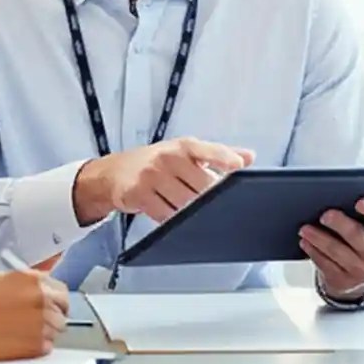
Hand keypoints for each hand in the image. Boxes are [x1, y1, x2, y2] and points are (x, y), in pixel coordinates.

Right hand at [0, 269, 68, 360]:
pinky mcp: (35, 345)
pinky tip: (14, 343)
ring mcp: (40, 322)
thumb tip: (40, 288)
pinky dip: (35, 348)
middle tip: (35, 323)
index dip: (56, 300)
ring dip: (43, 332)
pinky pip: (47, 347)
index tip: (52, 306)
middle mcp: (41, 298)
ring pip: (56, 330)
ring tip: (17, 334)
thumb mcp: (0, 280)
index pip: (61, 290)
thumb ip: (25, 284)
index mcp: (32, 279)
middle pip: (63, 310)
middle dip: (53, 316)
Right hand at [73, 137, 254, 224]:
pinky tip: (168, 211)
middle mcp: (167, 157)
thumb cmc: (157, 162)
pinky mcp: (137, 194)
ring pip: (184, 204)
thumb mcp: (186, 152)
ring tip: (183, 205)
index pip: (207, 150)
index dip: (224, 157)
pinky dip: (171, 218)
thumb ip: (218, 154)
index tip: (239, 166)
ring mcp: (151, 175)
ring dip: (188, 211)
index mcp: (183, 146)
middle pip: (200, 187)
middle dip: (206, 199)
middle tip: (207, 203)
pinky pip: (164, 215)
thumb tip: (249, 157)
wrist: (114, 172)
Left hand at [299, 197, 363, 298]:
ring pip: (337, 252)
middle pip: (358, 237)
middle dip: (340, 224)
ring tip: (306, 229)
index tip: (360, 202)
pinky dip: (314, 252)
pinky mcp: (345, 282)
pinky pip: (326, 265)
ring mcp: (363, 273)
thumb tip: (343, 194)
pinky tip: (306, 243)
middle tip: (325, 215)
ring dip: (319, 239)